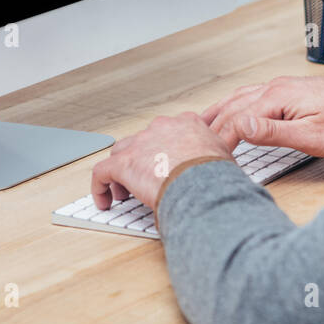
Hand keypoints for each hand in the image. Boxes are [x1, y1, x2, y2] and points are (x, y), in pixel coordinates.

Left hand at [91, 112, 232, 212]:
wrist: (204, 183)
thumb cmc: (217, 174)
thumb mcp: (223, 155)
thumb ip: (214, 152)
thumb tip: (219, 163)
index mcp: (185, 123)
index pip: (166, 132)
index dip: (161, 150)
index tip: (162, 163)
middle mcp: (161, 128)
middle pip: (141, 142)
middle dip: (140, 160)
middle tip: (144, 180)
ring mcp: (140, 144)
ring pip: (120, 154)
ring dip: (120, 172)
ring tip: (123, 193)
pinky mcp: (124, 163)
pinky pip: (102, 173)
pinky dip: (100, 186)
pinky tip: (104, 200)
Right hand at [201, 74, 323, 156]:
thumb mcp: (312, 136)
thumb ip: (274, 132)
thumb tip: (240, 126)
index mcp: (276, 98)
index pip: (235, 122)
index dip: (219, 143)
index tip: (207, 161)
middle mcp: (274, 87)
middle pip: (232, 108)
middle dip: (212, 129)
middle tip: (195, 149)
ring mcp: (280, 86)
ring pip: (238, 98)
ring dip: (218, 114)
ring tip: (200, 128)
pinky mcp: (288, 90)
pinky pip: (251, 96)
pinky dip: (233, 106)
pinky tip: (231, 111)